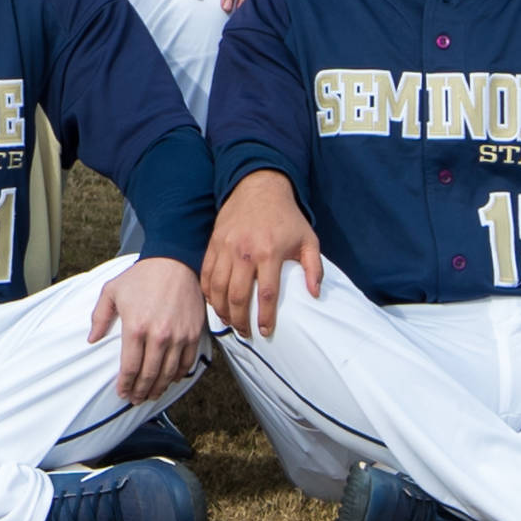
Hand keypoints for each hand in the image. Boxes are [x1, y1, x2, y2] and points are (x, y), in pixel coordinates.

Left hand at [94, 253, 206, 404]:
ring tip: (151, 395)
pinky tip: (169, 380)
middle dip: (141, 392)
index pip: (130, 367)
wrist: (175, 263)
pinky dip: (178, 376)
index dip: (125, 384)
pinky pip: (186, 363)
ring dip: (159, 389)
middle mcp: (158, 336)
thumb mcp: (112, 291)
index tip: (121, 392)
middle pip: (149, 375)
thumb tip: (92, 340)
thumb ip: (99, 317)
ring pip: (168, 374)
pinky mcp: (193, 335)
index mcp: (135, 327)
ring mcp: (178, 337)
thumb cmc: (141, 277)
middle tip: (135, 400)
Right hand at [201, 170, 323, 336]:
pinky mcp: (213, 243)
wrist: (258, 187)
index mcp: (269, 252)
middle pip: (237, 295)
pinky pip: (206, 272)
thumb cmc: (286, 217)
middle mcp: (244, 252)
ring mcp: (225, 247)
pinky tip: (215, 303)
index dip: (265, 317)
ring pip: (217, 287)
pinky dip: (208, 291)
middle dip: (240, 319)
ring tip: (229, 322)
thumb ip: (315, 268)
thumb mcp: (309, 240)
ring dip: (222, 309)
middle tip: (245, 333)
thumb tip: (314, 294)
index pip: (266, 294)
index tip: (266, 331)